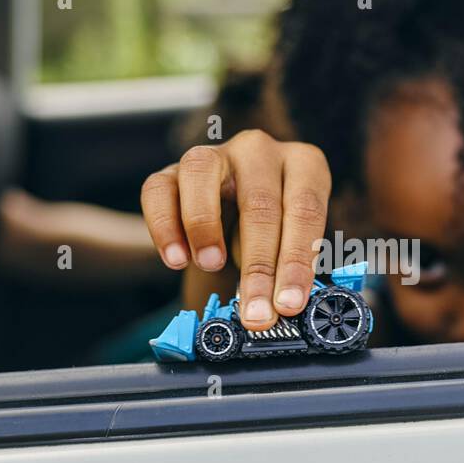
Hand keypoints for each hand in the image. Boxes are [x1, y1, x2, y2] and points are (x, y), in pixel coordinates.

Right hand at [140, 130, 330, 329]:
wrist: (234, 218)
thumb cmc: (273, 234)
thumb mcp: (291, 245)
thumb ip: (288, 269)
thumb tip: (280, 307)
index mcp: (304, 164)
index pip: (305, 210)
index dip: (298, 261)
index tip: (289, 304)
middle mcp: (259, 150)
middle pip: (259, 202)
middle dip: (258, 266)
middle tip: (255, 312)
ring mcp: (214, 155)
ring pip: (202, 175)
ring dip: (205, 226)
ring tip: (211, 265)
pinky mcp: (171, 171)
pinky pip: (158, 191)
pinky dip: (164, 226)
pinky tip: (176, 260)